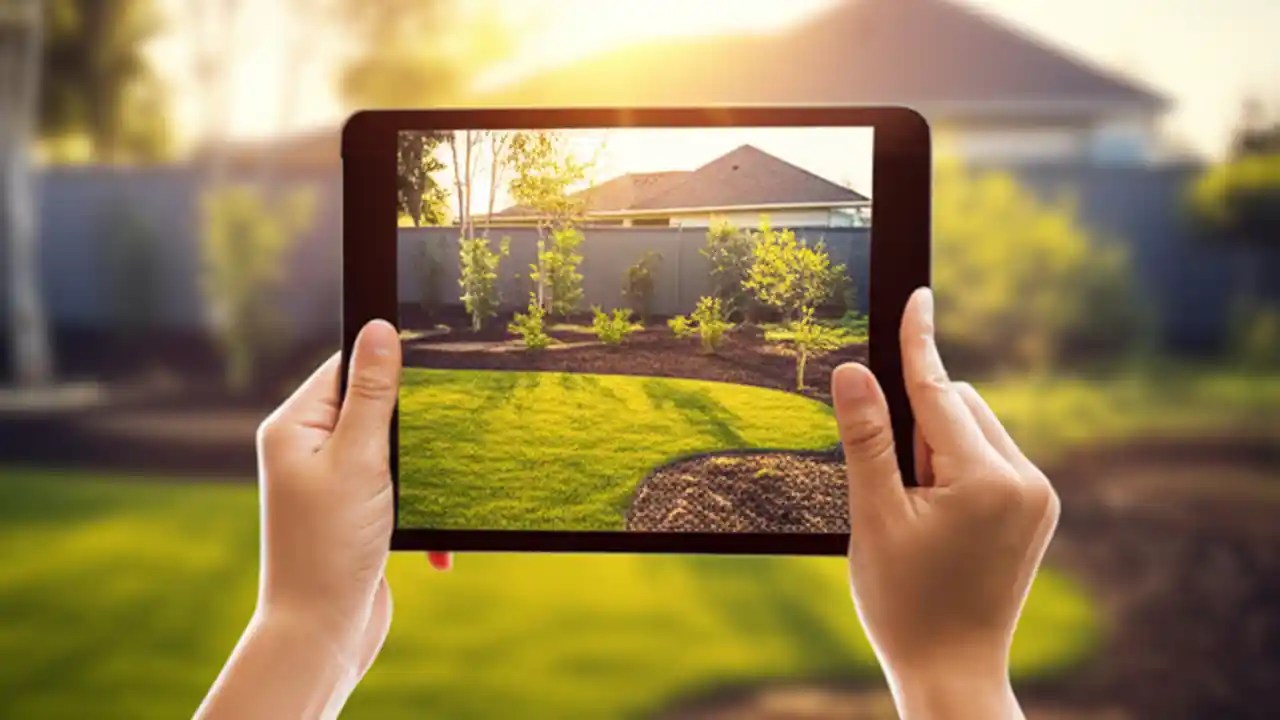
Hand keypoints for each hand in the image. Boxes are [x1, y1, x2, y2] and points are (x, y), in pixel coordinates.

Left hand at [198, 320, 401, 717]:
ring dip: (422, 480)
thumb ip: (374, 394)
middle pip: (375, 410)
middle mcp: (306, 451)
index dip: (388, 366)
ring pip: (393, 456)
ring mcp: (330, 485)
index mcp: (294, 426)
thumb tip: (379, 329)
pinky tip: (432, 550)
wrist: (321, 634)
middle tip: (441, 444)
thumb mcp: (359, 458)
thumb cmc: (330, 546)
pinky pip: (397, 496)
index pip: (346, 367)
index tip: (431, 372)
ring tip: (431, 501)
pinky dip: (419, 517)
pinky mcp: (354, 517)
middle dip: (413, 432)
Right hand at [831, 288, 1058, 719]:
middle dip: (918, 428)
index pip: (941, 392)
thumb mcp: (873, 517)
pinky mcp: (1036, 510)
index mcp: (986, 480)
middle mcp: (1026, 480)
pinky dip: (956, 468)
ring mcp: (1037, 497)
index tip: (918, 296)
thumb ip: (866, 438)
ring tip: (916, 514)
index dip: (920, 343)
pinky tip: (938, 518)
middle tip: (894, 491)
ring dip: (936, 449)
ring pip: (973, 430)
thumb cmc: (904, 603)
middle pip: (958, 407)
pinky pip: (989, 458)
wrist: (951, 671)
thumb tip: (854, 371)